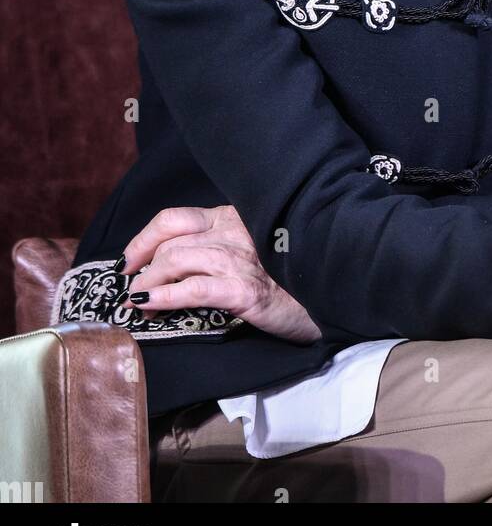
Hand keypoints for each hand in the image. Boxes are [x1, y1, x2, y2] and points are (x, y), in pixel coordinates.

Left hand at [118, 205, 322, 343]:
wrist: (329, 297)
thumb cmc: (288, 278)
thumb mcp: (251, 250)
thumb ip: (218, 248)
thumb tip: (169, 265)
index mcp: (233, 218)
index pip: (174, 218)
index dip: (143, 239)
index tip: (128, 262)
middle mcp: (233, 231)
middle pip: (169, 242)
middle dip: (142, 268)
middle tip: (133, 293)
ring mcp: (240, 259)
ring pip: (176, 261)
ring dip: (148, 284)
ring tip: (139, 305)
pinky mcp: (246, 290)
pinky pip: (195, 289)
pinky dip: (166, 296)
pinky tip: (152, 307)